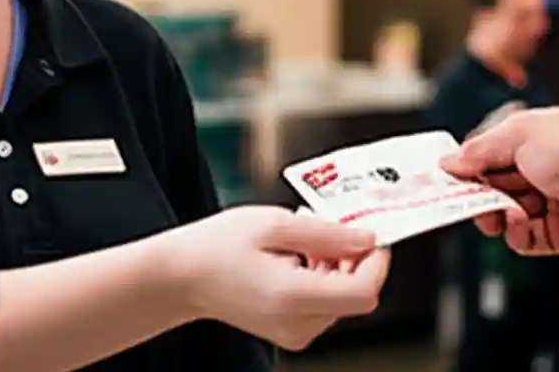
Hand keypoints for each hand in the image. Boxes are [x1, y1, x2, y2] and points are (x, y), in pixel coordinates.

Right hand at [171, 206, 389, 350]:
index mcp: (294, 297)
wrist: (182, 277)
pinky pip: (325, 304)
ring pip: (342, 299)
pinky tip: (297, 256)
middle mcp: (297, 324)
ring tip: (303, 239)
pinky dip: (322, 277)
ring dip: (336, 265)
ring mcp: (294, 333)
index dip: (376, 261)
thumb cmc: (218, 247)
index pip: (363, 292)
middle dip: (353, 258)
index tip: (371, 234)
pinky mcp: (291, 332)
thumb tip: (368, 239)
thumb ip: (327, 234)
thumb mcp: (275, 224)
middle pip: (356, 296)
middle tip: (331, 226)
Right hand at [441, 107, 558, 255]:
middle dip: (477, 190)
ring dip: (493, 212)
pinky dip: (514, 231)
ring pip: (503, 212)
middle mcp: (545, 169)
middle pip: (495, 183)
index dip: (472, 162)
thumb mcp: (518, 134)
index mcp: (539, 137)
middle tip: (462, 195)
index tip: (450, 173)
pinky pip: (521, 237)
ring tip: (496, 210)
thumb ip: (479, 149)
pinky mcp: (555, 232)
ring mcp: (550, 201)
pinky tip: (519, 220)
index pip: (494, 150)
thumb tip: (450, 161)